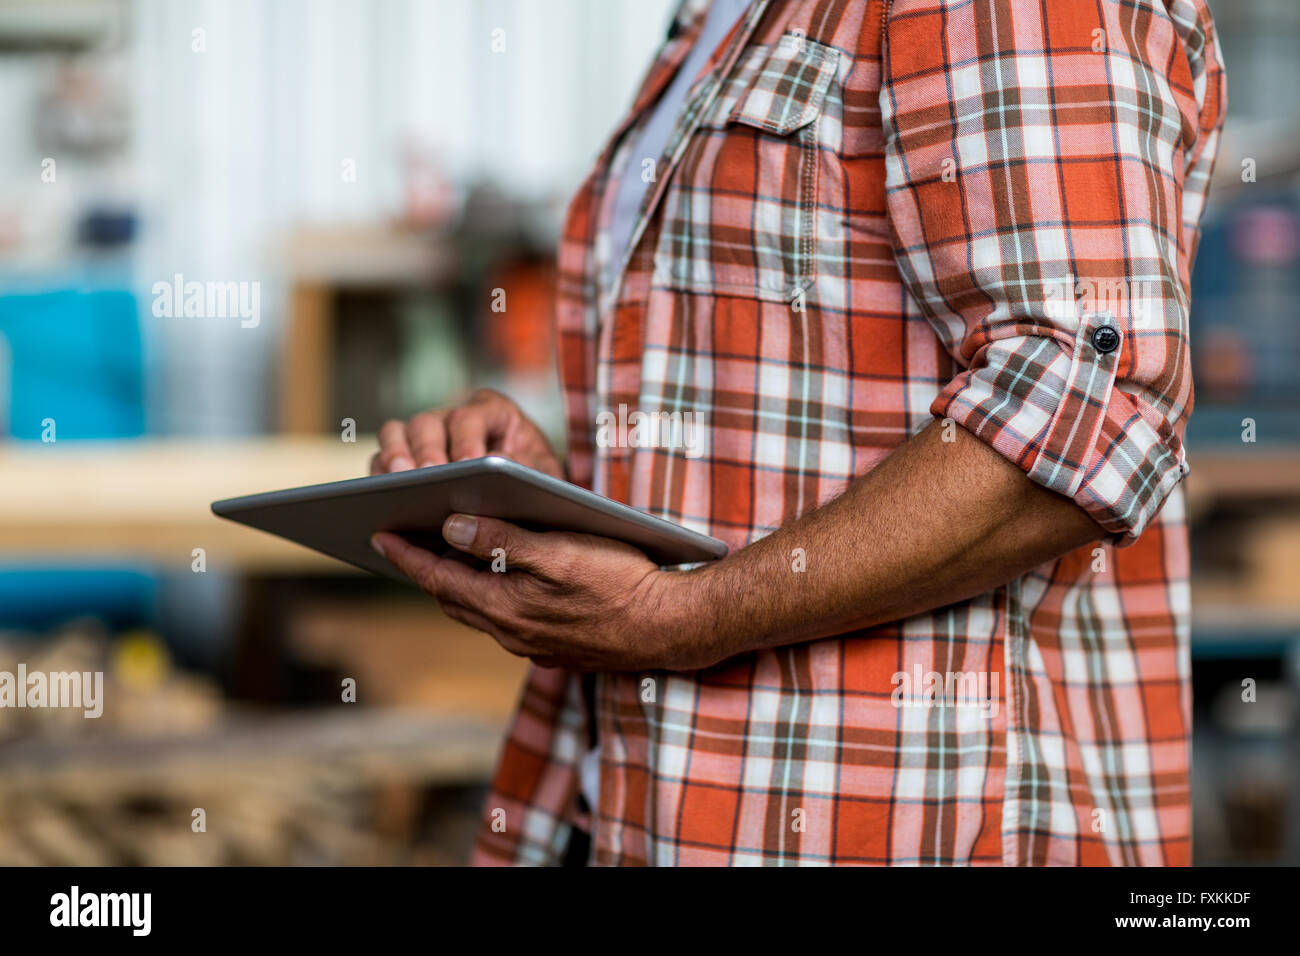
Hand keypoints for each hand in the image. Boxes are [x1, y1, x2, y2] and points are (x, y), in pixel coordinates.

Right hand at [369, 389, 563, 478]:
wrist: (524, 494)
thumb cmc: (535, 480)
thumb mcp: (542, 473)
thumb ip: (526, 466)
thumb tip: (495, 461)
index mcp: (492, 412)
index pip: (472, 417)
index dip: (467, 440)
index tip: (467, 465)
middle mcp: (453, 417)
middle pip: (428, 423)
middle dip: (426, 451)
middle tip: (426, 477)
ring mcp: (424, 436)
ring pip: (396, 433)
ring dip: (394, 457)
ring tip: (396, 483)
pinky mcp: (403, 457)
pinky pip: (381, 459)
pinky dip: (378, 474)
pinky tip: (381, 497)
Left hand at [370, 515, 712, 671]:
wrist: (671, 628)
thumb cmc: (621, 581)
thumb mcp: (561, 550)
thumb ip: (502, 540)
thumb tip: (450, 527)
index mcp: (505, 607)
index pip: (438, 577)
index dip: (406, 554)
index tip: (377, 534)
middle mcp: (511, 633)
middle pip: (452, 596)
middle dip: (425, 567)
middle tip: (402, 539)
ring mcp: (532, 644)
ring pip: (477, 610)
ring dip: (455, 582)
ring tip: (441, 555)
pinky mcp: (553, 646)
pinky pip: (504, 619)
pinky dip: (488, 595)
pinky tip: (497, 579)